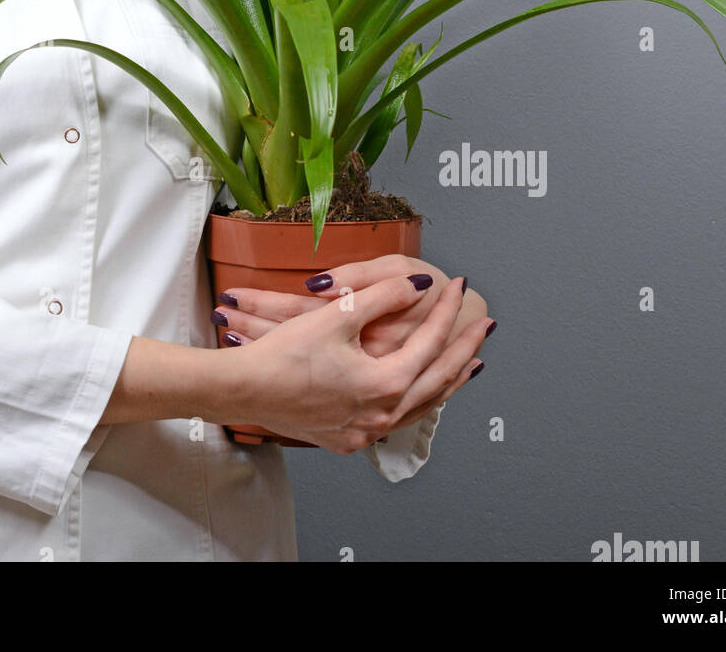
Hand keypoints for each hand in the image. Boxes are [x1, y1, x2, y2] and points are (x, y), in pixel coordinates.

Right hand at [217, 274, 492, 452]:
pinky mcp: (347, 438)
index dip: (446, 310)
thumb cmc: (283, 355)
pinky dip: (415, 400)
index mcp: (384, 385)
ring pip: (420, 407)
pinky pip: (395, 419)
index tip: (457, 286)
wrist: (242, 390)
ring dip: (445, 381)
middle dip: (462, 350)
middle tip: (483, 327)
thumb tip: (419, 285)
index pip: (429, 343)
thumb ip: (383, 295)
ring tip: (466, 363)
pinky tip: (416, 391)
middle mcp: (381, 415)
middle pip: (437, 381)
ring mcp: (364, 432)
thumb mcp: (337, 315)